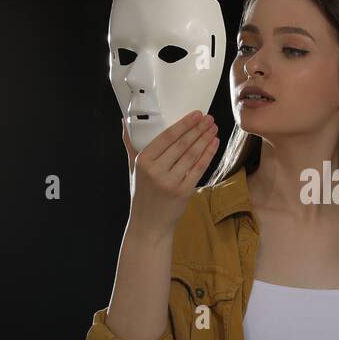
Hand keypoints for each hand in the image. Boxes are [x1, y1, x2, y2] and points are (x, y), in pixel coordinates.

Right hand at [123, 111, 218, 237]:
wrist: (149, 225)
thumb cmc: (141, 194)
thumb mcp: (132, 169)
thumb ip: (131, 145)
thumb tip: (125, 122)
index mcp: (143, 161)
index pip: (167, 137)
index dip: (184, 124)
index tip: (197, 114)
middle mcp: (156, 170)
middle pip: (182, 144)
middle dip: (198, 129)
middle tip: (210, 118)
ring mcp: (171, 182)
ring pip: (192, 155)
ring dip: (205, 139)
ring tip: (213, 128)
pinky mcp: (183, 192)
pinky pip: (198, 169)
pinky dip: (208, 155)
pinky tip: (214, 144)